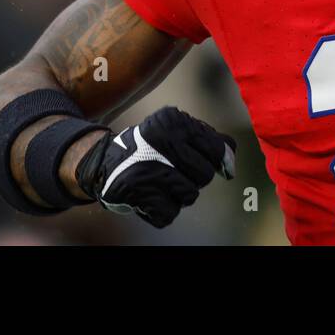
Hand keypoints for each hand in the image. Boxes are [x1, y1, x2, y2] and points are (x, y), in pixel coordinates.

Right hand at [76, 106, 236, 227]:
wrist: (103, 164)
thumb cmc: (150, 149)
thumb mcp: (177, 132)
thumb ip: (208, 140)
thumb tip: (231, 160)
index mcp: (174, 120)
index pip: (217, 148)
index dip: (217, 160)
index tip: (207, 164)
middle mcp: (161, 139)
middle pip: (205, 175)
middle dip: (193, 179)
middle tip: (172, 171)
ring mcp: (149, 165)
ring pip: (190, 196)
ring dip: (177, 196)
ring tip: (159, 183)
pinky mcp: (138, 191)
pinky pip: (170, 213)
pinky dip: (160, 210)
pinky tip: (148, 196)